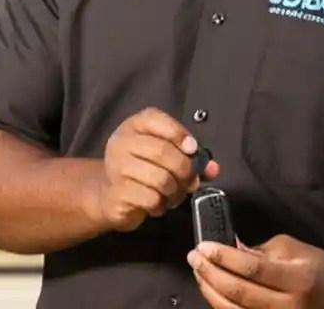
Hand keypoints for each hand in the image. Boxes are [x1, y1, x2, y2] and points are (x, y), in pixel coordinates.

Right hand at [90, 107, 219, 232]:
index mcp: (134, 126)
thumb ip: (189, 156)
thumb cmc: (142, 170)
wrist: (110, 195)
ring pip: (160, 179)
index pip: (156, 119)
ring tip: (173, 195)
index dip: (179, 134)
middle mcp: (122, 143)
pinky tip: (157, 204)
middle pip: (162, 152)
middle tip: (189, 181)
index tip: (192, 149)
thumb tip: (213, 168)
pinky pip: (151, 199)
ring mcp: (116, 168)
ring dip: (175, 192)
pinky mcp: (117, 193)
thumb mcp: (163, 155)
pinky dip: (161, 205)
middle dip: (184, 169)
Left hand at [188, 234, 323, 308]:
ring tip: (199, 273)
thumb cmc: (317, 267)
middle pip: (239, 292)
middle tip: (194, 257)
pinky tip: (211, 291)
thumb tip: (229, 250)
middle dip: (210, 273)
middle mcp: (289, 307)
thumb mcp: (292, 249)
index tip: (203, 246)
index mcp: (297, 279)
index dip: (224, 258)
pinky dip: (221, 306)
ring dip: (210, 291)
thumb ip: (260, 251)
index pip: (253, 269)